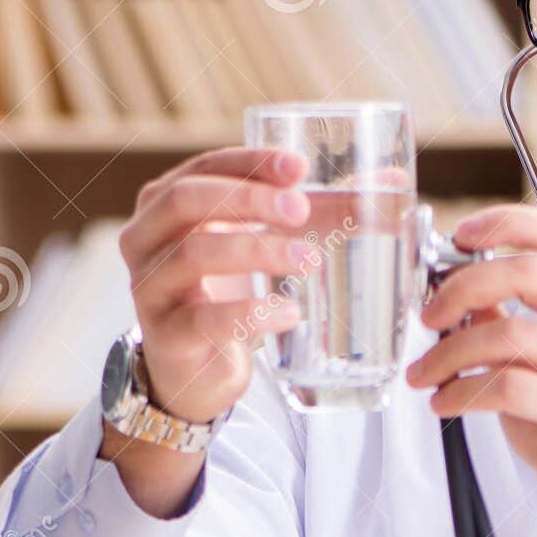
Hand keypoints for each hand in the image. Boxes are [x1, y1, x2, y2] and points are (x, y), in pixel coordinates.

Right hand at [117, 146, 314, 423]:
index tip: (298, 167)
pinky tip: (290, 314)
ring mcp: (149, 288)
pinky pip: (205, 319)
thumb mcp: (258, 246)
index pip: (203, 167)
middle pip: (189, 200)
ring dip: (259, 251)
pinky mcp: (166, 336)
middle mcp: (145, 239)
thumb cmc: (225, 295)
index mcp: (165, 205)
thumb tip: (391, 186)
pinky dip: (251, 314)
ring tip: (309, 260)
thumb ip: (314, 215)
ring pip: (196, 254)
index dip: (249, 162)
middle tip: (301, 210)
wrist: (191, 373)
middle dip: (250, 199)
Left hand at [405, 202, 536, 536]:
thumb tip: (458, 297)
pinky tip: (447, 404)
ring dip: (449, 353)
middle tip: (429, 316)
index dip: (509, 221)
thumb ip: (512, 326)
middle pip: (527, 272)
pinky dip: (462, 392)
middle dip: (461, 288)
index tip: (463, 235)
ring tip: (426, 375)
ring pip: (508, 334)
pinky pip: (508, 388)